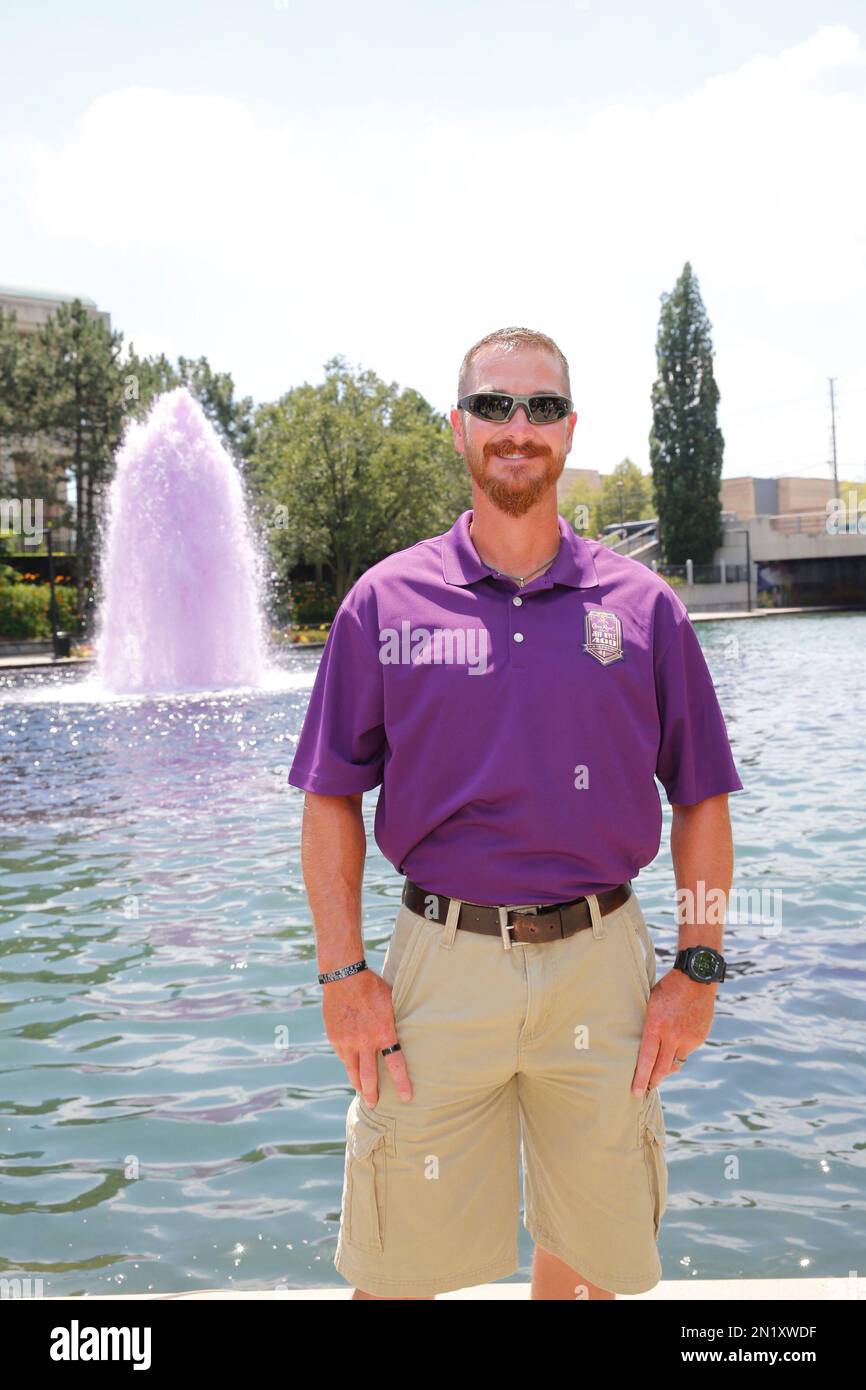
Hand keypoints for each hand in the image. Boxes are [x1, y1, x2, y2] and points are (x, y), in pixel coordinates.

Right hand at [323, 968, 412, 1106]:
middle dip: (372, 1093)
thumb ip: (395, 1021)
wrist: (344, 977)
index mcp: (383, 1032)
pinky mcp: (335, 1038)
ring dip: (358, 1083)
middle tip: (375, 1105)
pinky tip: (352, 1066)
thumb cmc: (373, 986)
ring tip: (362, 1091)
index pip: (395, 1064)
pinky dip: (348, 1063)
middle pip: (369, 1076)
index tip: (407, 1098)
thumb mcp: (391, 1002)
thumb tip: (408, 1031)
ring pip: (353, 1070)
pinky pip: (343, 1056)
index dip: (402, 1083)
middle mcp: (365, 1041)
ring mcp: (347, 1041)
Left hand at [630, 968, 716, 1094]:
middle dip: (653, 1081)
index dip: (640, 1078)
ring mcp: (688, 1038)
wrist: (695, 979)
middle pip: (662, 1069)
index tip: (635, 1091)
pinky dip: (679, 1052)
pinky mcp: (699, 1038)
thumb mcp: (650, 1005)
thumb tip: (643, 1050)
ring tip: (658, 1070)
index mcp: (656, 1026)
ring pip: (675, 1063)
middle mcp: (673, 1036)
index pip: (646, 1060)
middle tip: (646, 1088)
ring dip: (667, 1067)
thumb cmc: (667, 989)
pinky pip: (686, 1052)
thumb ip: (648, 1028)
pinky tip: (675, 1044)